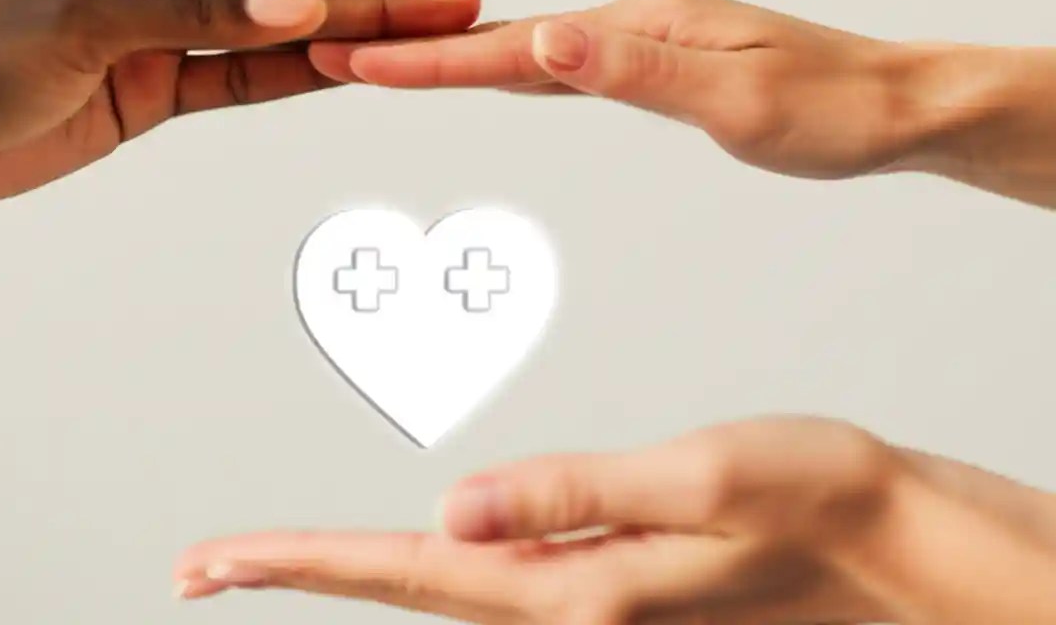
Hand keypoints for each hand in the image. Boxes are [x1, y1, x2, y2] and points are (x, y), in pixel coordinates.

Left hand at [0, 0, 478, 272]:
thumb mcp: (75, 28)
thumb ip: (193, 18)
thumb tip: (292, 10)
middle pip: (277, 8)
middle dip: (366, 15)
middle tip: (449, 12)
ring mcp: (151, 44)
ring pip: (263, 49)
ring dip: (337, 51)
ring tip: (416, 42)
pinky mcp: (144, 95)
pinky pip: (228, 85)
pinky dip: (282, 83)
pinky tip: (336, 75)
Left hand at [173, 416, 1055, 623]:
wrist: (888, 538)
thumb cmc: (811, 497)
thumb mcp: (699, 479)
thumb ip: (572, 497)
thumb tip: (452, 511)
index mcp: (572, 586)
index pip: (407, 572)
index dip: (302, 563)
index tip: (213, 561)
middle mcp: (564, 607)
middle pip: (398, 590)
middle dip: (294, 574)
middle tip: (198, 566)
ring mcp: (580, 603)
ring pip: (431, 589)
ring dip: (344, 569)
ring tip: (263, 557)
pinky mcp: (600, 583)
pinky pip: (483, 580)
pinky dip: (414, 566)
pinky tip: (396, 552)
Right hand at [308, 0, 1055, 198]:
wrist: (896, 106)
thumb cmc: (828, 108)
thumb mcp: (733, 98)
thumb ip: (631, 73)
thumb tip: (542, 43)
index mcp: (638, 25)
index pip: (510, 47)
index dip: (424, 62)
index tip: (349, 59)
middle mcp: (631, 21)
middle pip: (502, 39)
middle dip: (414, 53)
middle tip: (335, 54)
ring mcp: (641, 37)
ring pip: (526, 49)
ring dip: (454, 59)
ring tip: (387, 65)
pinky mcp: (655, 59)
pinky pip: (562, 64)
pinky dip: (509, 68)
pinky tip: (497, 73)